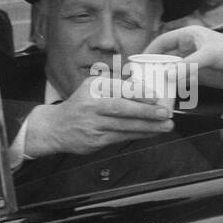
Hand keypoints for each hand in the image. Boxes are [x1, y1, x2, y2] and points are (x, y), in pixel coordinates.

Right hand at [21, 78, 174, 157]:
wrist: (56, 127)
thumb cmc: (81, 105)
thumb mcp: (93, 87)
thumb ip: (115, 84)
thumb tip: (143, 82)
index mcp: (93, 87)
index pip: (118, 88)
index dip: (138, 93)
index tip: (156, 96)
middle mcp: (91, 104)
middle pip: (121, 107)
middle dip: (145, 111)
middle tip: (165, 112)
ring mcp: (93, 123)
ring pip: (124, 125)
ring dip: (148, 126)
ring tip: (166, 125)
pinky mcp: (95, 140)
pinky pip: (121, 137)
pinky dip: (138, 135)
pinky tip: (152, 133)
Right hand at [144, 26, 222, 101]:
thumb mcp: (208, 56)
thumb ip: (188, 65)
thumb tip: (168, 74)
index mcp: (189, 35)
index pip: (163, 41)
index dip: (150, 50)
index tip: (138, 60)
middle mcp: (188, 48)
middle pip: (164, 57)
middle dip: (154, 67)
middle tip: (141, 77)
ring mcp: (192, 62)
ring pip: (171, 70)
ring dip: (162, 78)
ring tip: (151, 87)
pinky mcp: (196, 75)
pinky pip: (179, 80)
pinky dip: (172, 86)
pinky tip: (166, 93)